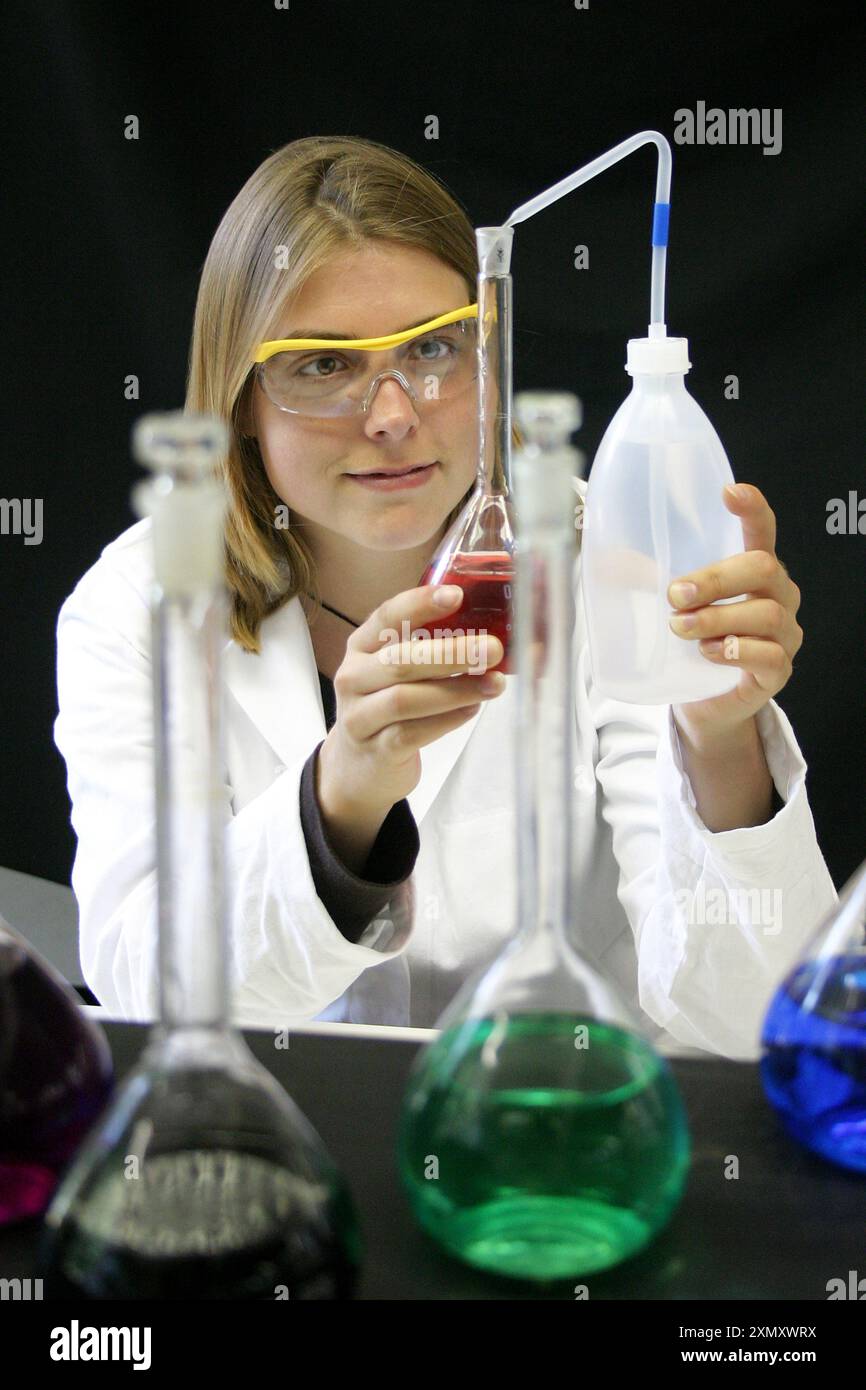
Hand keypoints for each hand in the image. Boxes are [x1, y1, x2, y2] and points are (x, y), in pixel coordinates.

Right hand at [318, 585, 504, 819]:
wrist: (357, 767)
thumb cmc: (388, 708)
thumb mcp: (396, 671)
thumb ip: (430, 650)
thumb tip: (493, 633)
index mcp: (361, 647)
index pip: (386, 617)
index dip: (420, 604)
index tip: (457, 595)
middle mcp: (354, 677)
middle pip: (400, 660)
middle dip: (451, 653)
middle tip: (493, 648)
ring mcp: (359, 716)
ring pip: (405, 699)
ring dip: (455, 690)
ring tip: (494, 683)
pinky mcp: (375, 749)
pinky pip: (411, 732)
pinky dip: (446, 720)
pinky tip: (472, 709)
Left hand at [667, 483, 802, 741]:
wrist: (702, 702)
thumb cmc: (691, 641)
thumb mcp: (668, 604)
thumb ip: (644, 577)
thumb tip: (603, 559)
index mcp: (753, 569)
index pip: (762, 530)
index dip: (752, 508)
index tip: (729, 492)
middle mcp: (777, 595)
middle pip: (762, 568)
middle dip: (715, 578)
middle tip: (674, 594)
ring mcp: (783, 633)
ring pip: (765, 614)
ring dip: (717, 618)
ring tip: (680, 627)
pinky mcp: (778, 671)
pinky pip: (769, 656)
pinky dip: (737, 651)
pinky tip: (708, 651)